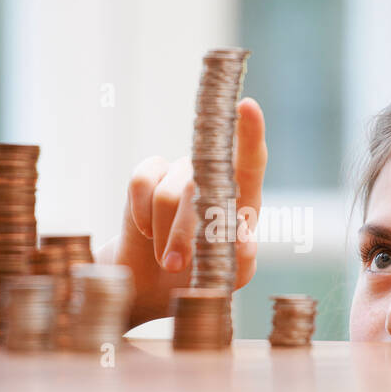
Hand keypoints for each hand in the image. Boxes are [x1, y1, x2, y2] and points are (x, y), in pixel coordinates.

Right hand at [97, 98, 266, 327]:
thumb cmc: (200, 276)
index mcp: (242, 197)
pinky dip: (140, 215)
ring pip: (168, 194)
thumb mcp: (226, 275)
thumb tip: (246, 241)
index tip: (247, 107)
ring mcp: (179, 171)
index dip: (249, 133)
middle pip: (200, 187)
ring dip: (163, 234)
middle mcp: (212, 176)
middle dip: (185, 232)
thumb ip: (241, 260)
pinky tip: (146, 232)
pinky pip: (141, 184)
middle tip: (175, 266)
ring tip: (166, 259)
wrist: (156, 284)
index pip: (249, 160)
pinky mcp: (149, 174)